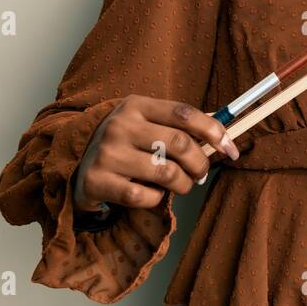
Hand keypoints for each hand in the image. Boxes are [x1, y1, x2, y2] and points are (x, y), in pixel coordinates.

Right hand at [72, 95, 239, 212]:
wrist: (77, 167)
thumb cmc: (125, 145)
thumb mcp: (148, 124)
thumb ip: (182, 125)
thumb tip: (225, 129)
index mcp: (136, 106)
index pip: (184, 113)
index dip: (213, 130)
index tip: (229, 147)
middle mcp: (120, 125)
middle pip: (179, 144)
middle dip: (200, 163)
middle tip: (200, 173)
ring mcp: (107, 153)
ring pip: (166, 172)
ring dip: (183, 184)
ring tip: (181, 185)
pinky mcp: (97, 181)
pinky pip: (144, 196)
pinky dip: (157, 199)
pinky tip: (152, 194)